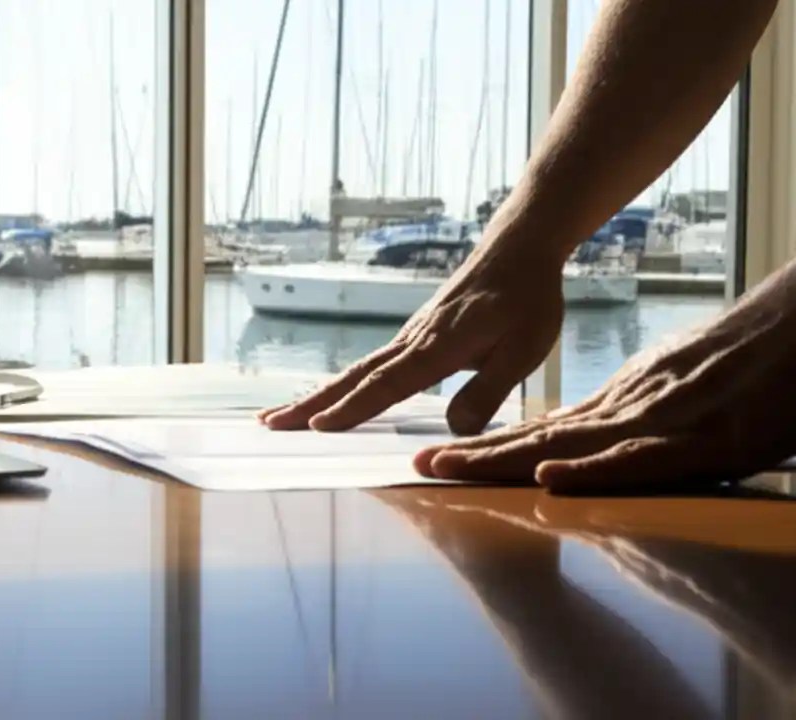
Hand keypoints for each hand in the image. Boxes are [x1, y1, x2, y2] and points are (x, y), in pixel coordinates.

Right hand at [259, 223, 566, 434]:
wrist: (519, 247)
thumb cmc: (527, 298)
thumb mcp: (523, 351)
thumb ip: (489, 390)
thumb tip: (455, 428)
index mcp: (436, 349)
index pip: (386, 384)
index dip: (353, 408)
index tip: (316, 427)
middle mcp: (413, 341)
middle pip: (354, 377)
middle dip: (310, 403)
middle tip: (268, 423)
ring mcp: (411, 335)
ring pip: (356, 369)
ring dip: (318, 393)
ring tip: (282, 414)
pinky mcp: (417, 332)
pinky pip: (371, 362)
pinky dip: (344, 382)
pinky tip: (335, 393)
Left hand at [415, 227, 795, 491]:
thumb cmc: (766, 348)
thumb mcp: (689, 379)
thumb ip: (643, 406)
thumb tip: (601, 431)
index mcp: (631, 399)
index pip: (548, 429)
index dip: (494, 447)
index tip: (444, 461)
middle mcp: (634, 407)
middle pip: (542, 437)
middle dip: (479, 457)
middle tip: (419, 469)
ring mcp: (666, 418)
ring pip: (572, 444)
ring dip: (508, 459)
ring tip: (448, 469)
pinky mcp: (708, 435)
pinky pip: (641, 455)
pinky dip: (594, 466)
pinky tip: (550, 473)